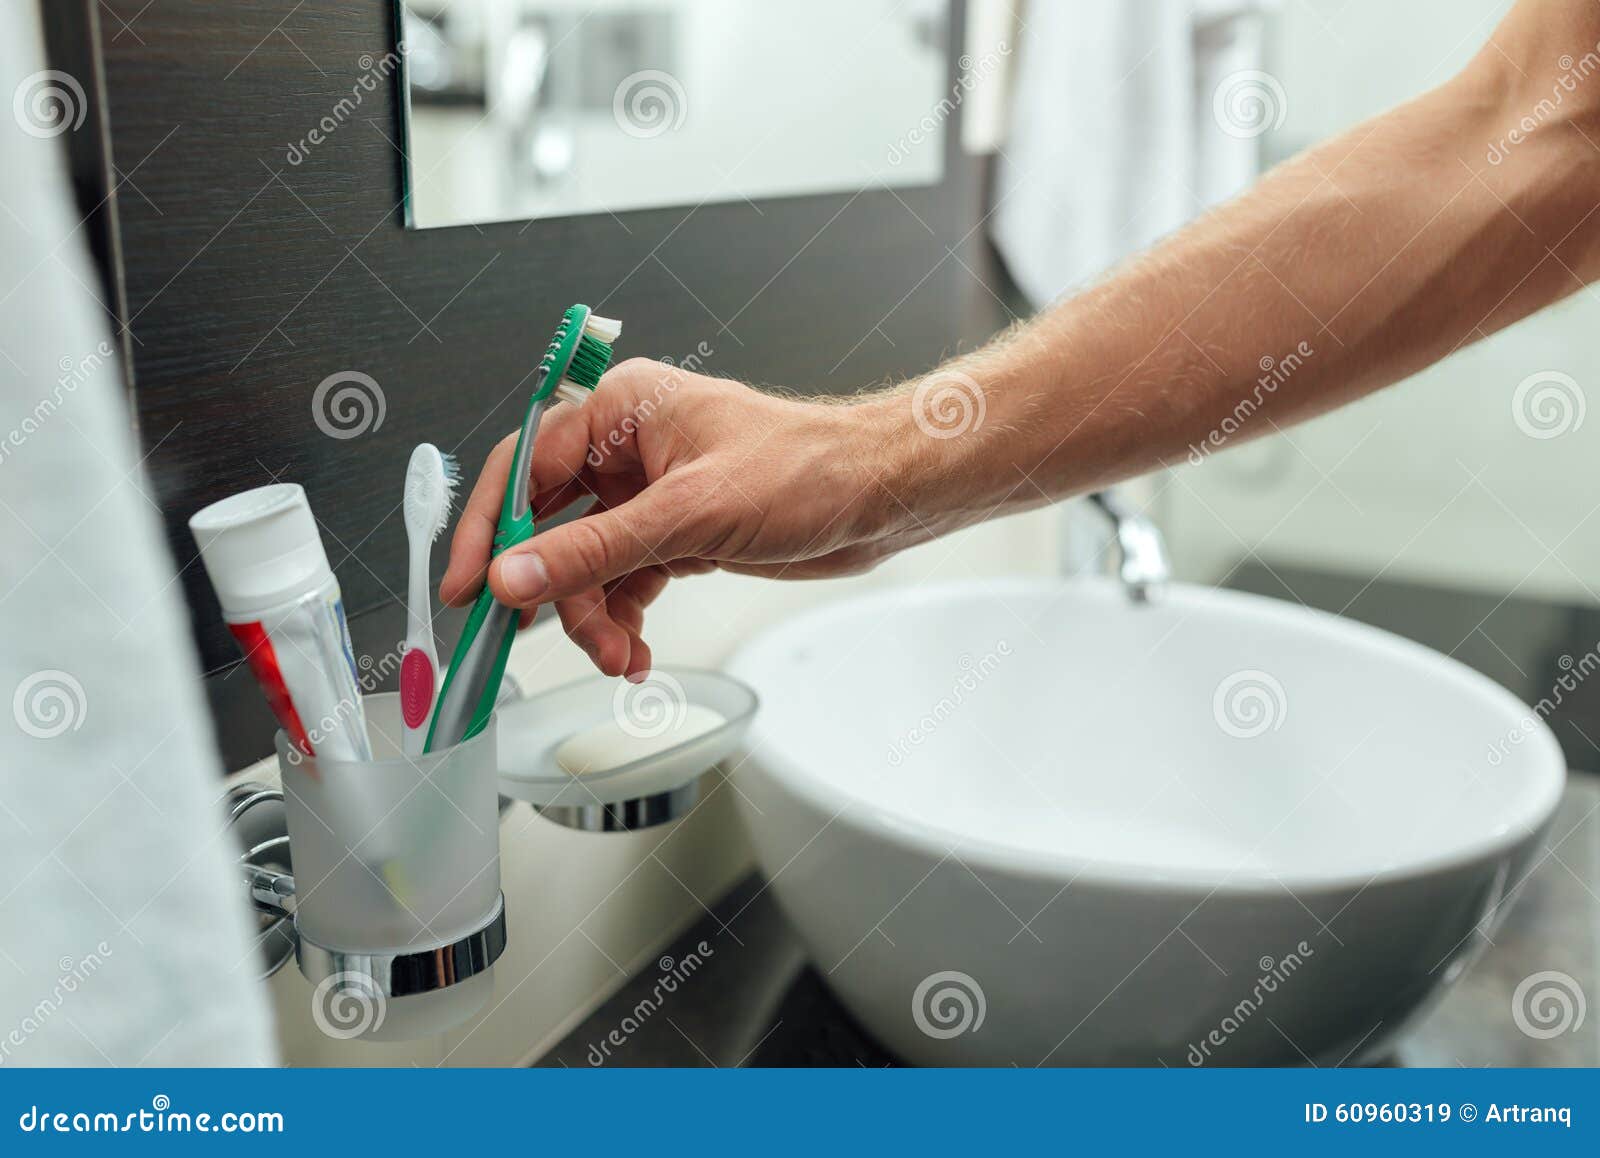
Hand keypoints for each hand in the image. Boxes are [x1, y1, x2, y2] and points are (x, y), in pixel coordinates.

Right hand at [439, 359, 917, 678]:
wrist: (880, 495)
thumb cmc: (809, 469)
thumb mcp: (689, 515)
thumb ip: (595, 551)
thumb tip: (516, 576)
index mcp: (621, 410)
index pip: (524, 468)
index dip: (490, 531)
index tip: (469, 587)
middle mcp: (629, 448)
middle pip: (551, 524)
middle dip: (551, 589)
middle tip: (531, 640)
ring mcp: (652, 494)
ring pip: (589, 564)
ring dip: (594, 617)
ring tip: (619, 657)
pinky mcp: (678, 534)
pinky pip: (626, 582)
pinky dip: (625, 621)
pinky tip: (635, 651)